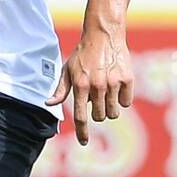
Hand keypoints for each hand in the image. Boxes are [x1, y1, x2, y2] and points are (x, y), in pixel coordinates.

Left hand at [46, 29, 133, 145]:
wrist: (103, 34)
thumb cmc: (83, 54)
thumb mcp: (67, 70)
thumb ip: (60, 90)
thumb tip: (48, 104)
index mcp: (80, 85)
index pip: (81, 117)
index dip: (82, 133)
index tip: (83, 142)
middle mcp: (97, 85)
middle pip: (99, 117)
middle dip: (97, 113)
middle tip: (96, 99)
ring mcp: (114, 82)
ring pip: (114, 112)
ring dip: (109, 108)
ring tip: (106, 93)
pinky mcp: (127, 79)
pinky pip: (126, 101)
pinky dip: (121, 98)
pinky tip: (116, 86)